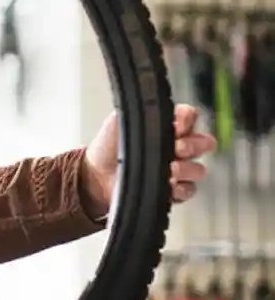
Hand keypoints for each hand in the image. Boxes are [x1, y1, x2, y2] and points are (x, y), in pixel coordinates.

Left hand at [80, 104, 216, 218]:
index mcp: (169, 126)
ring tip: (169, 170)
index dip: (187, 120)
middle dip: (193, 145)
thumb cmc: (109, 145)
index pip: (192, 117)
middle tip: (177, 148)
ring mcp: (179, 169)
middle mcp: (179, 146)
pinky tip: (168, 185)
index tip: (177, 125)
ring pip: (199, 169)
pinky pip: (189, 190)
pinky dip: (180, 189)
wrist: (95, 174)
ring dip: (186, 168)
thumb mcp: (120, 120)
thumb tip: (158, 108)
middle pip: (204, 143)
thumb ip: (140, 112)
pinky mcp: (173, 191)